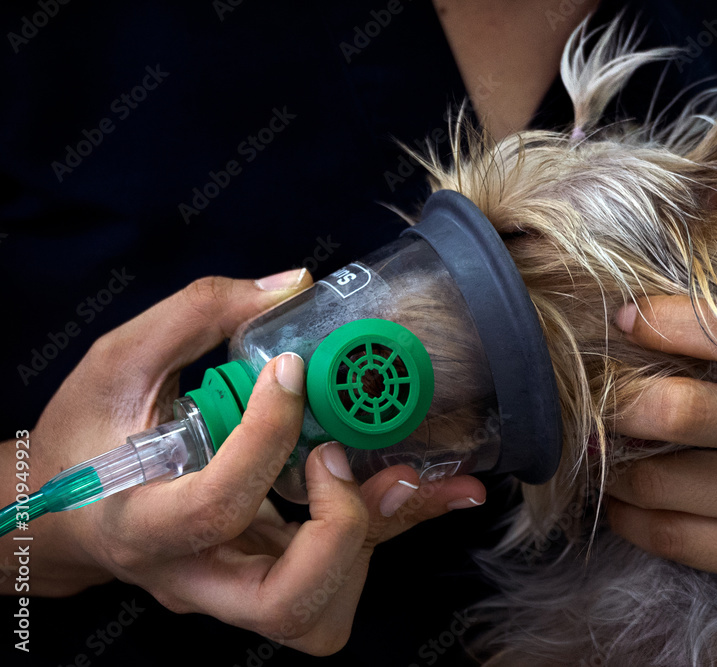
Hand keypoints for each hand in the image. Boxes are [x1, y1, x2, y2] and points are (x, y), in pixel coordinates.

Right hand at [1, 271, 485, 654]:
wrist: (66, 512)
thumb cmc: (86, 436)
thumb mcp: (120, 362)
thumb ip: (196, 315)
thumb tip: (292, 286)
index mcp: (142, 524)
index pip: (215, 508)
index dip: (267, 441)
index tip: (288, 372)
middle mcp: (195, 575)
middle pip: (285, 604)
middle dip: (341, 529)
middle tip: (339, 456)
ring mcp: (234, 587)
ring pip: (320, 611)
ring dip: (371, 539)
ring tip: (397, 473)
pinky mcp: (266, 575)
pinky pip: (339, 578)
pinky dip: (388, 532)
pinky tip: (420, 485)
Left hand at [606, 295, 716, 657]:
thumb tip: (707, 304)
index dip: (658, 321)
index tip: (624, 320)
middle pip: (674, 410)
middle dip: (615, 403)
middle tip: (596, 398)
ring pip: (658, 483)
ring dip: (613, 467)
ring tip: (603, 453)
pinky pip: (676, 540)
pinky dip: (632, 519)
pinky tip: (625, 506)